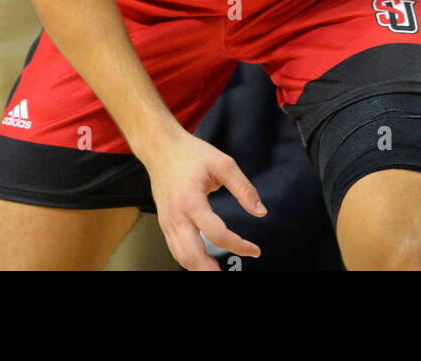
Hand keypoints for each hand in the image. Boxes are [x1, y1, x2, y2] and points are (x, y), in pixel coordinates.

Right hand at [142, 130, 264, 270]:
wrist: (160, 147)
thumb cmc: (191, 154)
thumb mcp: (223, 164)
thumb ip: (244, 189)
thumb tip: (261, 212)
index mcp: (191, 201)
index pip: (217, 234)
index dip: (238, 246)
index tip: (255, 251)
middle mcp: (176, 216)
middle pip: (192, 256)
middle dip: (211, 271)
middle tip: (230, 273)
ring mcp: (166, 221)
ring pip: (181, 257)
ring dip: (199, 269)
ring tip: (218, 270)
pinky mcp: (164, 223)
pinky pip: (175, 249)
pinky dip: (189, 259)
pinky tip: (203, 260)